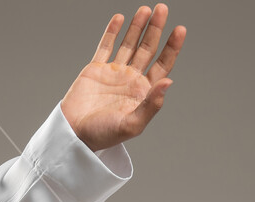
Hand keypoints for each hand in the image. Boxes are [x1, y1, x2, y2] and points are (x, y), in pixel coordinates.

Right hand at [60, 4, 185, 152]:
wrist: (74, 134)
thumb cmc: (104, 135)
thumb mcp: (132, 125)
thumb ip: (151, 105)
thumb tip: (168, 83)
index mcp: (143, 92)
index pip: (163, 65)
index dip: (172, 47)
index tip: (179, 29)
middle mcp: (131, 80)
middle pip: (148, 49)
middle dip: (155, 29)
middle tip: (162, 9)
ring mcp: (114, 73)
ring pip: (129, 44)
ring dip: (137, 27)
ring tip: (146, 9)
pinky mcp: (96, 69)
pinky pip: (105, 46)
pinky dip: (112, 32)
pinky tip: (120, 18)